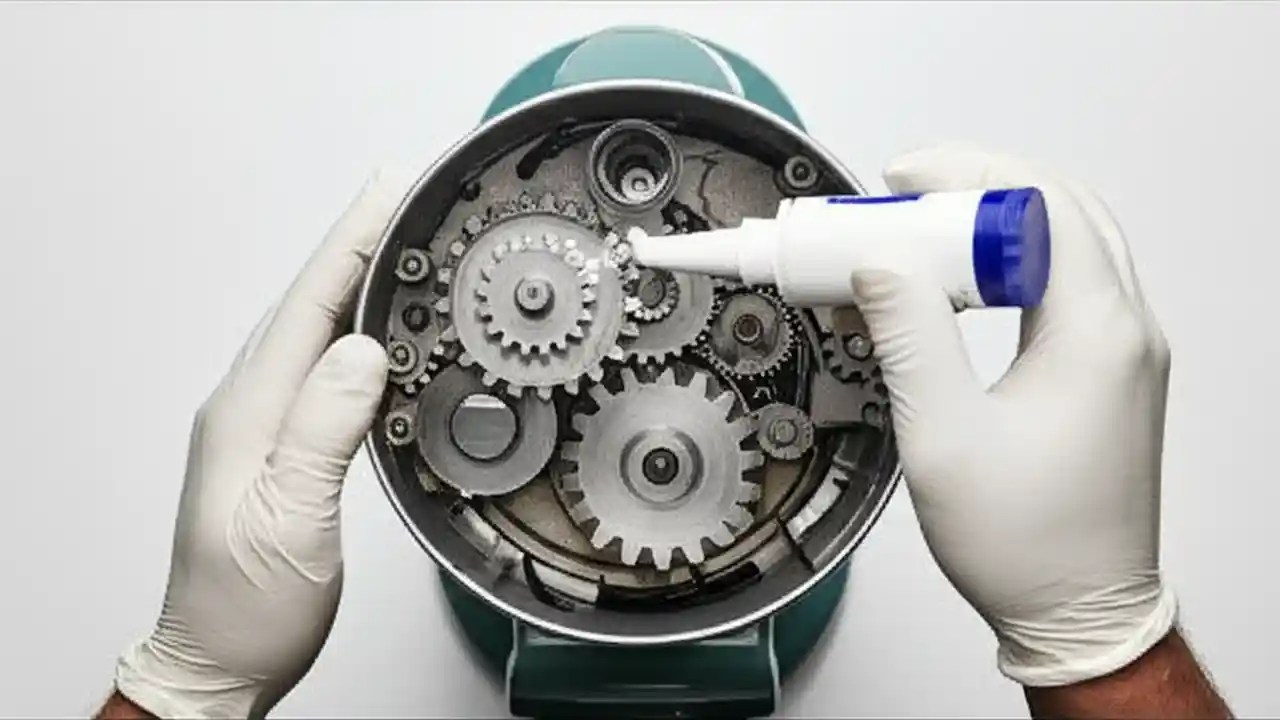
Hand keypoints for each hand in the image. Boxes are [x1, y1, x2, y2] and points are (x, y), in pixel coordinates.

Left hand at [112, 172, 404, 717]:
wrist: (218, 658)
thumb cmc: (247, 606)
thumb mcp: (290, 520)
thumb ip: (323, 429)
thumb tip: (363, 352)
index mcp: (248, 412)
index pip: (308, 306)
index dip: (351, 242)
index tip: (389, 191)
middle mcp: (248, 405)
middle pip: (309, 301)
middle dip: (358, 241)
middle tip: (405, 196)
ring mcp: (259, 421)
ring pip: (314, 327)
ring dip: (356, 278)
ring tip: (398, 238)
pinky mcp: (277, 441)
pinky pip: (319, 364)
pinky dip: (352, 327)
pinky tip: (375, 324)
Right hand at [851, 145, 1176, 685]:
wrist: (1081, 614)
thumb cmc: (1024, 544)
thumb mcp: (941, 436)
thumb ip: (908, 336)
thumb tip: (880, 263)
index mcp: (1097, 336)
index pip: (1042, 206)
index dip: (966, 175)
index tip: (901, 181)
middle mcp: (1126, 333)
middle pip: (1063, 210)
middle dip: (979, 188)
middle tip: (906, 200)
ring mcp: (1125, 353)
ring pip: (1070, 244)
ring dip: (997, 226)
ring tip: (924, 238)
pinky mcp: (1111, 375)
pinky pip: (1069, 287)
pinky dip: (1014, 266)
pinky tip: (962, 288)